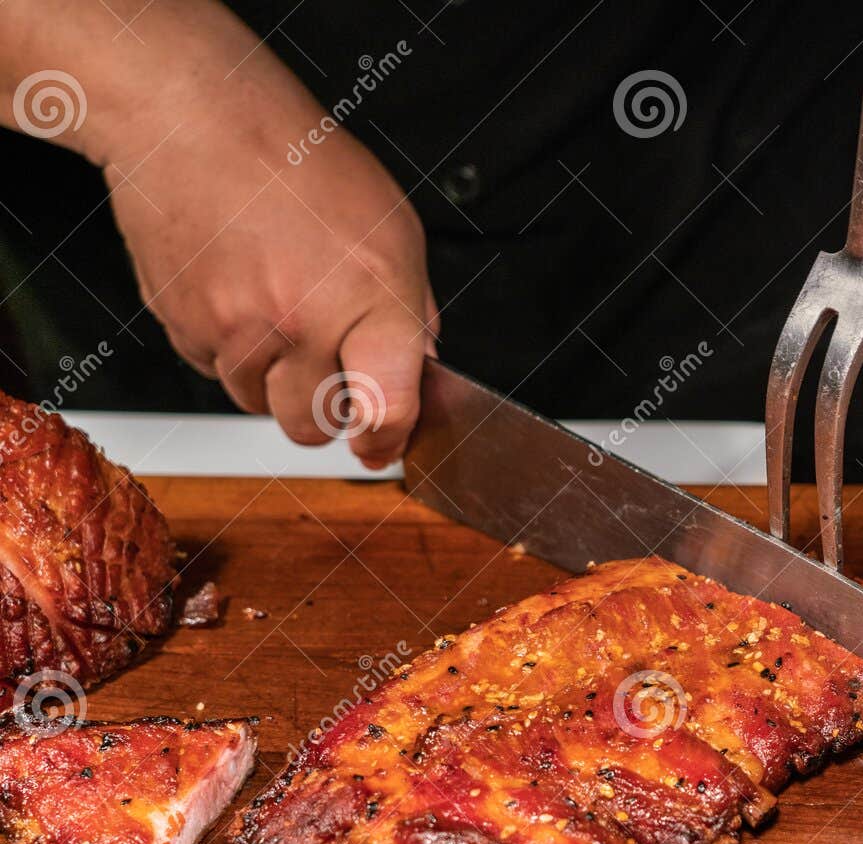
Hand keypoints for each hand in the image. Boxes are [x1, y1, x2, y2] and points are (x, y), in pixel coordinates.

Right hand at [1, 1, 436, 467]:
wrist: (195, 120)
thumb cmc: (298, 163)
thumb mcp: (394, 228)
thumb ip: (412, 310)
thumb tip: (419, 367)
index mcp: (370, 297)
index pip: (387, 409)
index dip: (387, 439)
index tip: (383, 444)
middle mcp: (302, 321)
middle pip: (313, 426)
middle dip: (325, 412)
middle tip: (328, 368)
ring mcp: (236, 329)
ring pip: (258, 404)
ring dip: (273, 380)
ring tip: (278, 312)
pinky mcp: (184, 326)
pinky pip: (214, 371)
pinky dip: (229, 351)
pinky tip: (238, 295)